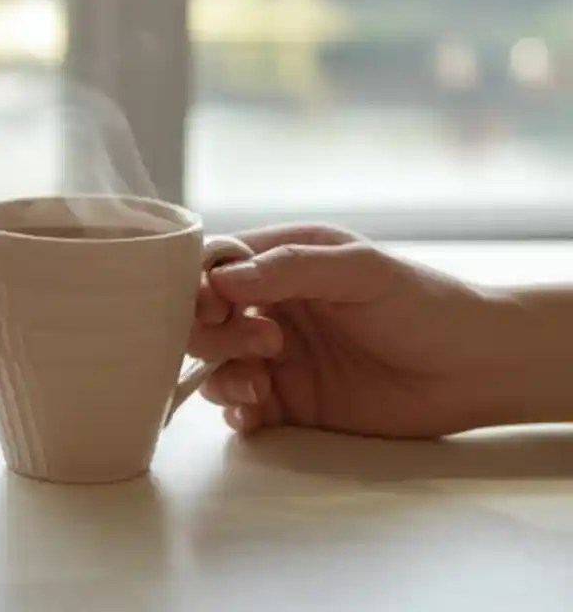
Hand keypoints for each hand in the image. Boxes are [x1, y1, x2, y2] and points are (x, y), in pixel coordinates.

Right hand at [189, 224, 520, 437]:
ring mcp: (278, 356)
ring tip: (261, 386)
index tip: (216, 308)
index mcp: (284, 261)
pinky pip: (240, 408)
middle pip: (203, 318)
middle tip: (264, 348)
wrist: (476, 371)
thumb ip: (292, 268)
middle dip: (215, 336)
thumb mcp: (362, 271)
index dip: (199, 286)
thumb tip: (222, 279)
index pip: (215, 265)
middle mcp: (273, 306)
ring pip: (215, 365)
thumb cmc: (426, 306)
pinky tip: (255, 415)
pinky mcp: (290, 402)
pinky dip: (235, 413)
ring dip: (222, 376)